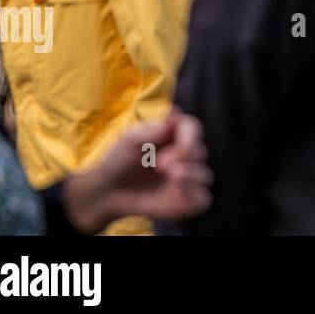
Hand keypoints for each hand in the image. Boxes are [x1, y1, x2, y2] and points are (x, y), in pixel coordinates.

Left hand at [63, 108, 211, 233]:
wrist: (108, 192)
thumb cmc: (119, 161)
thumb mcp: (132, 140)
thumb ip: (156, 129)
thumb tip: (178, 111)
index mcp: (175, 136)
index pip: (194, 129)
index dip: (188, 137)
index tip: (172, 146)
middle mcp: (185, 157)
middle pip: (201, 152)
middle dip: (183, 156)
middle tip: (159, 163)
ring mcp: (188, 180)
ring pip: (206, 176)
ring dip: (190, 175)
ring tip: (169, 175)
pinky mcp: (187, 201)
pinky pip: (204, 199)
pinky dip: (194, 196)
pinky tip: (176, 192)